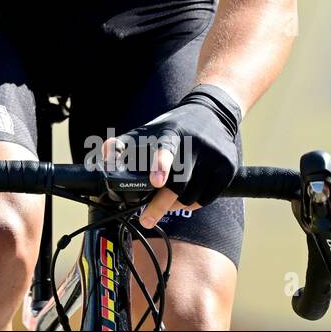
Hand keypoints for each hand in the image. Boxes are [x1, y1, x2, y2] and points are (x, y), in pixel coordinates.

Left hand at [102, 85, 242, 227]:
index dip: (161, 165)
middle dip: (159, 205)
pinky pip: (208, 198)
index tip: (156, 181)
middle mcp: (195, 143)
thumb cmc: (172, 126)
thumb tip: (104, 157)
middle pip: (178, 184)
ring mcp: (214, 155)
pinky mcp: (227, 166)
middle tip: (146, 219)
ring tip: (166, 200)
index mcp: (172, 132)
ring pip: (192, 196)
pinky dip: (194, 203)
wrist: (212, 112)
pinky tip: (185, 197)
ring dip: (176, 205)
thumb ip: (122, 144)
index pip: (166, 149)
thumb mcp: (147, 130)